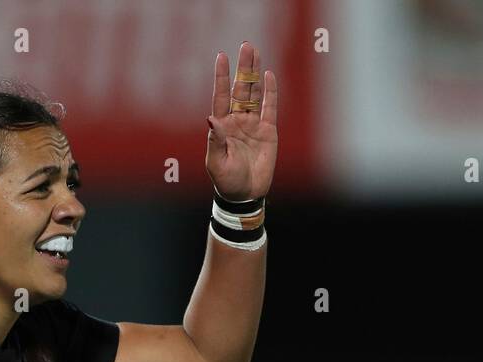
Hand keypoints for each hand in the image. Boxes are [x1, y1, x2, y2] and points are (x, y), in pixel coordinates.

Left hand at [205, 41, 277, 200]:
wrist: (245, 194)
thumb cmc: (226, 181)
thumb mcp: (217, 162)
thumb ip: (216, 141)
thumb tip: (211, 119)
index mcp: (221, 126)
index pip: (221, 96)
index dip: (221, 77)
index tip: (221, 56)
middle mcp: (236, 120)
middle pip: (239, 89)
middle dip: (242, 68)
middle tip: (246, 45)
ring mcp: (252, 124)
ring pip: (254, 94)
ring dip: (255, 74)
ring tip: (256, 53)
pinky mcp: (268, 131)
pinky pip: (269, 108)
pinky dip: (270, 93)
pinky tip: (269, 76)